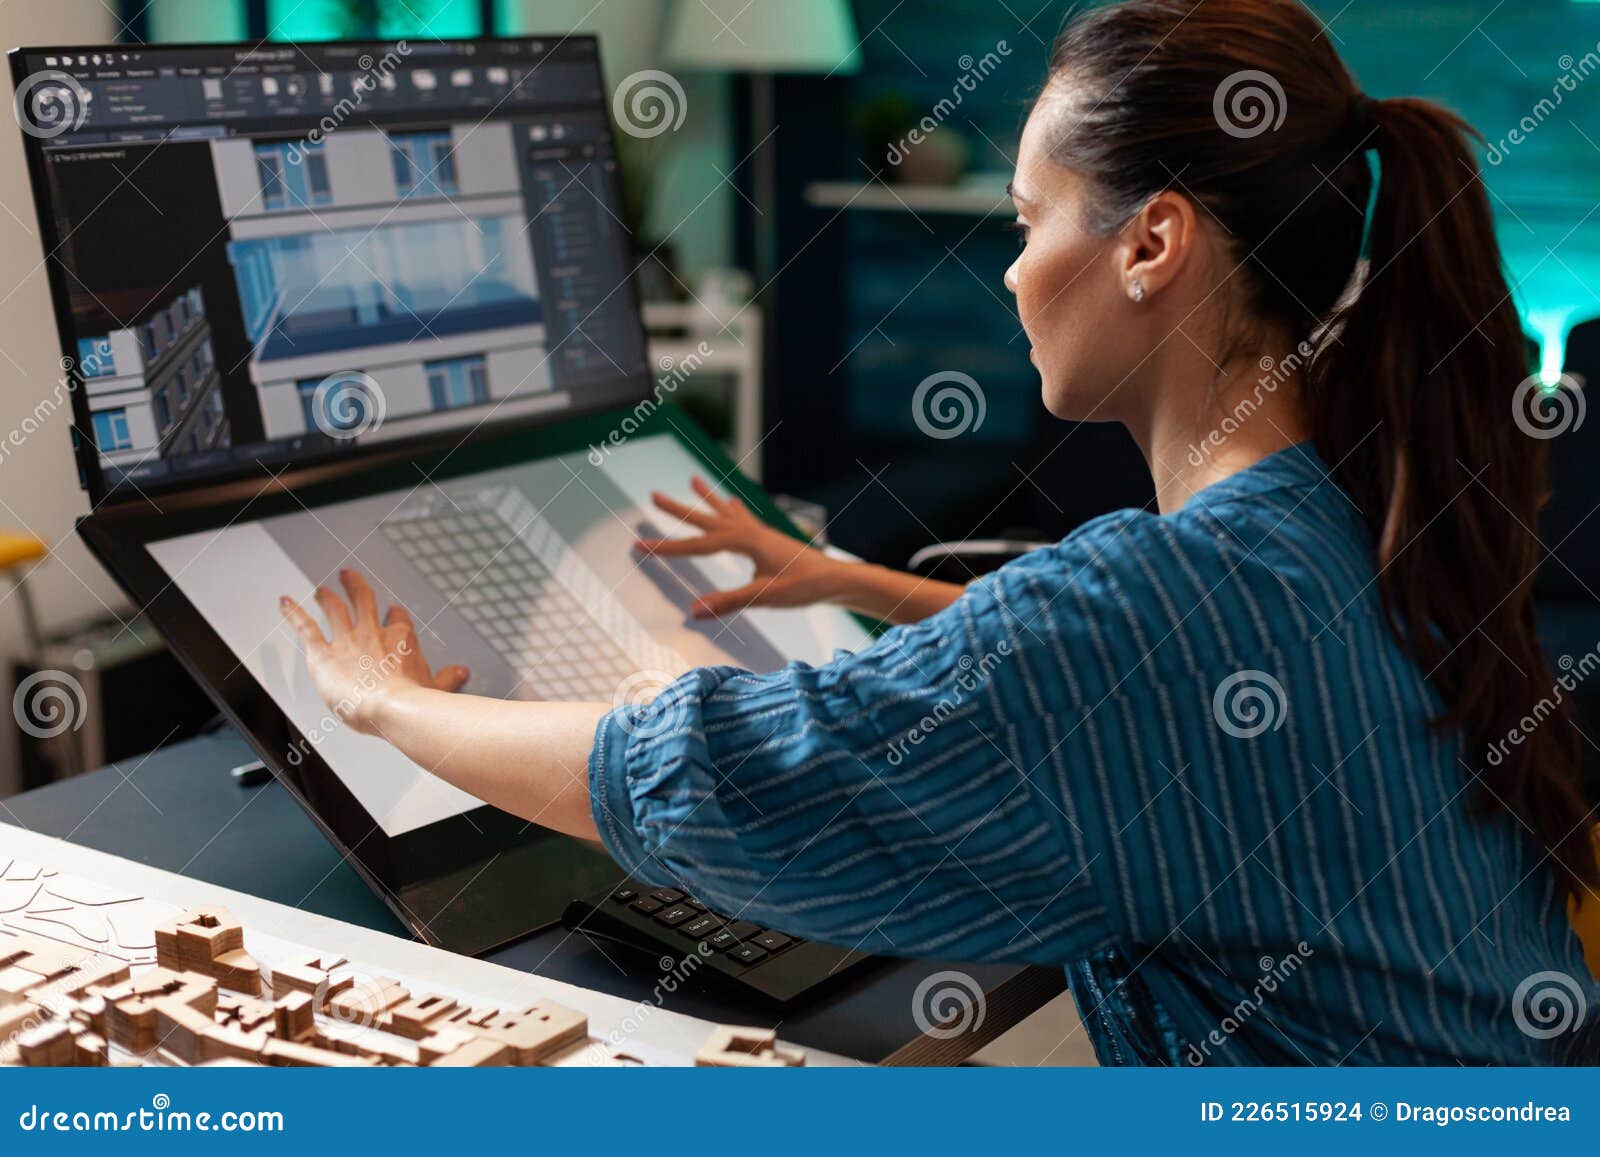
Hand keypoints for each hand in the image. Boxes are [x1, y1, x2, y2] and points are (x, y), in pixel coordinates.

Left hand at [279, 569, 469, 735]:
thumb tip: (462, 673)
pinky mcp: (323, 654)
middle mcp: (373, 633)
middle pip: (363, 600)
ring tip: (320, 589)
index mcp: (402, 639)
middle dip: (355, 586)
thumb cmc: (414, 702)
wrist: (393, 709)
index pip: (397, 619)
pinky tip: (285, 603)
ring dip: (326, 596)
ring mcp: (347, 640)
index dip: (393, 615)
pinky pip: (306, 627)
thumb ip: (448, 678)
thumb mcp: (436, 688)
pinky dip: (294, 614)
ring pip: (334, 609)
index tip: (392, 612)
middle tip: (347, 575)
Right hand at [636, 476, 845, 617]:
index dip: (667, 547)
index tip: (639, 545)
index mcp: (746, 543)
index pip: (699, 545)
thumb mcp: (765, 596)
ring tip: (692, 480)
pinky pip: (744, 518)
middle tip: (653, 494)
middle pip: (707, 519)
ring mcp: (761, 533)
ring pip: (726, 512)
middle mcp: (751, 532)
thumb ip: (728, 602)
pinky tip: (731, 502)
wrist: (836, 579)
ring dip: (707, 498)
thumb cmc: (804, 587)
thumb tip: (693, 611)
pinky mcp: (769, 539)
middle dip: (679, 509)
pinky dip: (733, 509)